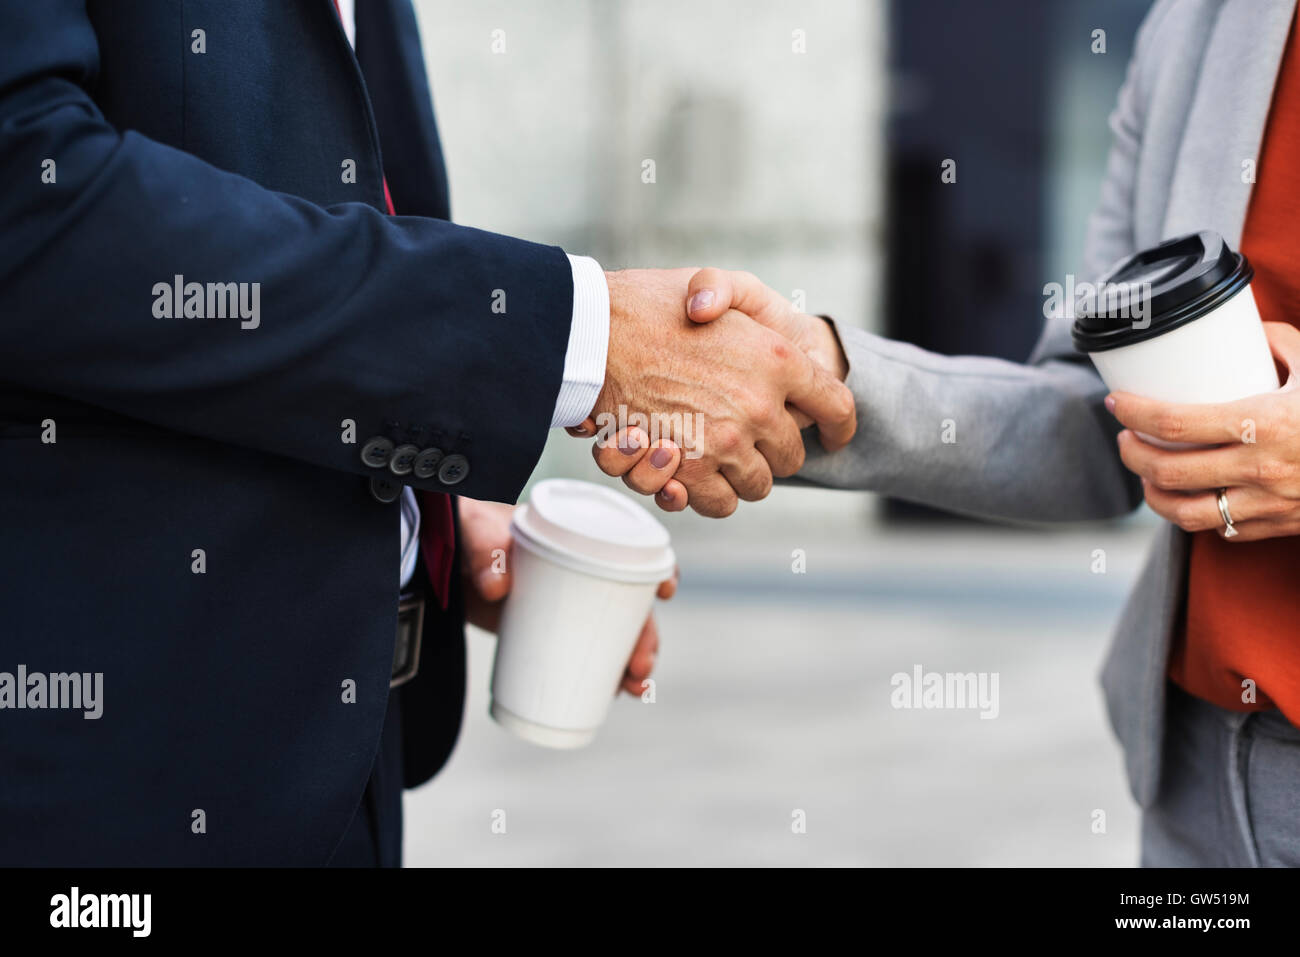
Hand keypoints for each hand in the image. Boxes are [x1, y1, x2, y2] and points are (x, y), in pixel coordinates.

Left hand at [458, 496, 677, 693]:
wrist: (445, 559)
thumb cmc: (469, 532)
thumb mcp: (475, 533)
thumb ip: (484, 552)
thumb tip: (497, 587)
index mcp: (581, 536)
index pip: (632, 550)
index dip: (657, 569)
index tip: (664, 592)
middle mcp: (587, 569)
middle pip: (631, 603)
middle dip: (646, 636)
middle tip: (640, 665)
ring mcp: (573, 602)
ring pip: (617, 633)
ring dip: (634, 660)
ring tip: (634, 687)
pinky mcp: (556, 628)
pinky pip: (590, 652)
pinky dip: (606, 673)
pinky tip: (616, 693)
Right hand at [588, 268, 855, 517]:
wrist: (591, 329)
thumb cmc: (650, 302)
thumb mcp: (718, 284)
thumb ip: (765, 319)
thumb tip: (777, 352)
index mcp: (779, 359)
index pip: (838, 408)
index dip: (840, 426)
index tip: (835, 434)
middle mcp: (760, 406)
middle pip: (792, 455)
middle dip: (774, 447)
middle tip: (747, 430)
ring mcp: (725, 443)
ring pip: (757, 485)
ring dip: (740, 473)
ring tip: (717, 451)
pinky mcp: (688, 471)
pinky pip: (719, 502)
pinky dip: (708, 493)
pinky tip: (694, 471)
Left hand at [1107, 321, 1299, 541]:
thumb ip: (1284, 344)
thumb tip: (1251, 326)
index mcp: (1266, 422)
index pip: (1175, 421)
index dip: (1134, 413)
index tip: (1116, 402)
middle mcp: (1262, 469)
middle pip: (1167, 470)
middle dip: (1131, 454)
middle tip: (1123, 438)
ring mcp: (1269, 505)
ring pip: (1184, 512)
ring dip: (1153, 495)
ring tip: (1145, 473)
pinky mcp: (1279, 528)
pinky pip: (1221, 530)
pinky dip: (1195, 515)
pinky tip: (1188, 497)